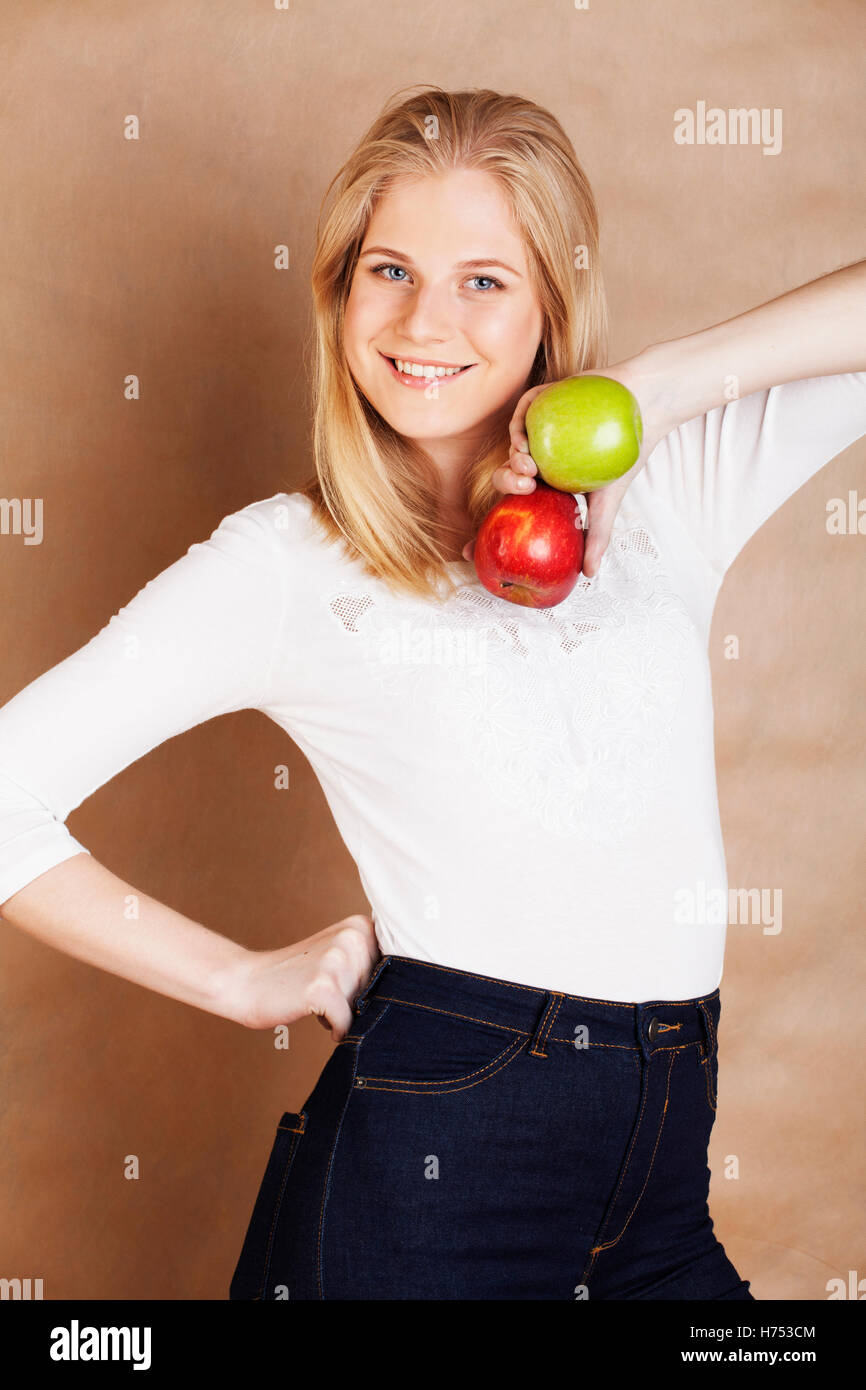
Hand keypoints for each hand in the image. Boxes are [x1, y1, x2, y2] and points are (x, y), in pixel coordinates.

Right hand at [223, 913, 380, 1040]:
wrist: (248, 982)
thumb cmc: (298, 975)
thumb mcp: (340, 953)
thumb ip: (374, 959)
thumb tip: (415, 988)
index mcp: (361, 925)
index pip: (395, 970)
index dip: (372, 986)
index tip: (349, 983)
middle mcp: (353, 937)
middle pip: (379, 990)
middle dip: (357, 1001)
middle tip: (326, 991)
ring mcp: (337, 961)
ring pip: (363, 1008)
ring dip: (344, 1013)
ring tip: (319, 1000)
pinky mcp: (323, 988)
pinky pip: (346, 1023)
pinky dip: (335, 1028)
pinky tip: (316, 1015)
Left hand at [462, 365, 655, 578]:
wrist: (645, 411)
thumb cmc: (625, 457)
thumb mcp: (608, 502)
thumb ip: (596, 536)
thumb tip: (589, 575)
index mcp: (545, 486)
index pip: (511, 508)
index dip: (484, 531)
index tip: (467, 552)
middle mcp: (537, 460)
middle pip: (506, 477)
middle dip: (507, 483)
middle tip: (525, 485)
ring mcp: (538, 432)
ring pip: (512, 447)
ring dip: (513, 458)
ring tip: (529, 465)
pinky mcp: (541, 404)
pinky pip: (521, 415)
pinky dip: (518, 427)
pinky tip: (526, 440)